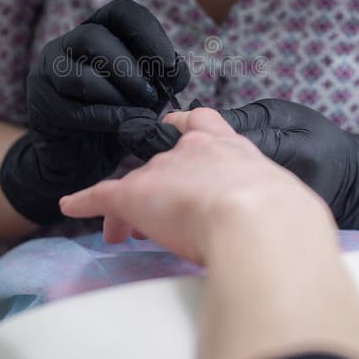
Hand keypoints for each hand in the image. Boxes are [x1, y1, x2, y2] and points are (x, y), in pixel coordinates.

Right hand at [0, 0, 189, 222]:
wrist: (82, 158)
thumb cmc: (118, 116)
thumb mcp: (147, 93)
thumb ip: (162, 78)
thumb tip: (175, 71)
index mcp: (98, 31)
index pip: (121, 12)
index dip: (147, 32)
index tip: (168, 63)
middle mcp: (68, 44)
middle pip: (95, 37)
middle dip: (130, 68)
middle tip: (151, 94)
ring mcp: (49, 73)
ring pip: (80, 74)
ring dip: (118, 94)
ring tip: (140, 112)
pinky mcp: (42, 106)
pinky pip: (76, 109)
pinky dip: (109, 117)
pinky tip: (128, 125)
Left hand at [60, 108, 330, 263]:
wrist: (256, 222)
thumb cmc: (282, 216)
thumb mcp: (284, 203)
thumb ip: (273, 208)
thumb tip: (288, 231)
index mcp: (230, 150)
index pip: (202, 125)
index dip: (187, 128)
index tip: (178, 130)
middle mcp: (191, 151)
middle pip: (163, 163)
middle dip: (158, 187)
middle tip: (159, 214)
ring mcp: (161, 171)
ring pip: (135, 185)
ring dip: (129, 208)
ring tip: (122, 233)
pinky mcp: (133, 195)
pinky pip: (102, 195)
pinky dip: (85, 202)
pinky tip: (71, 206)